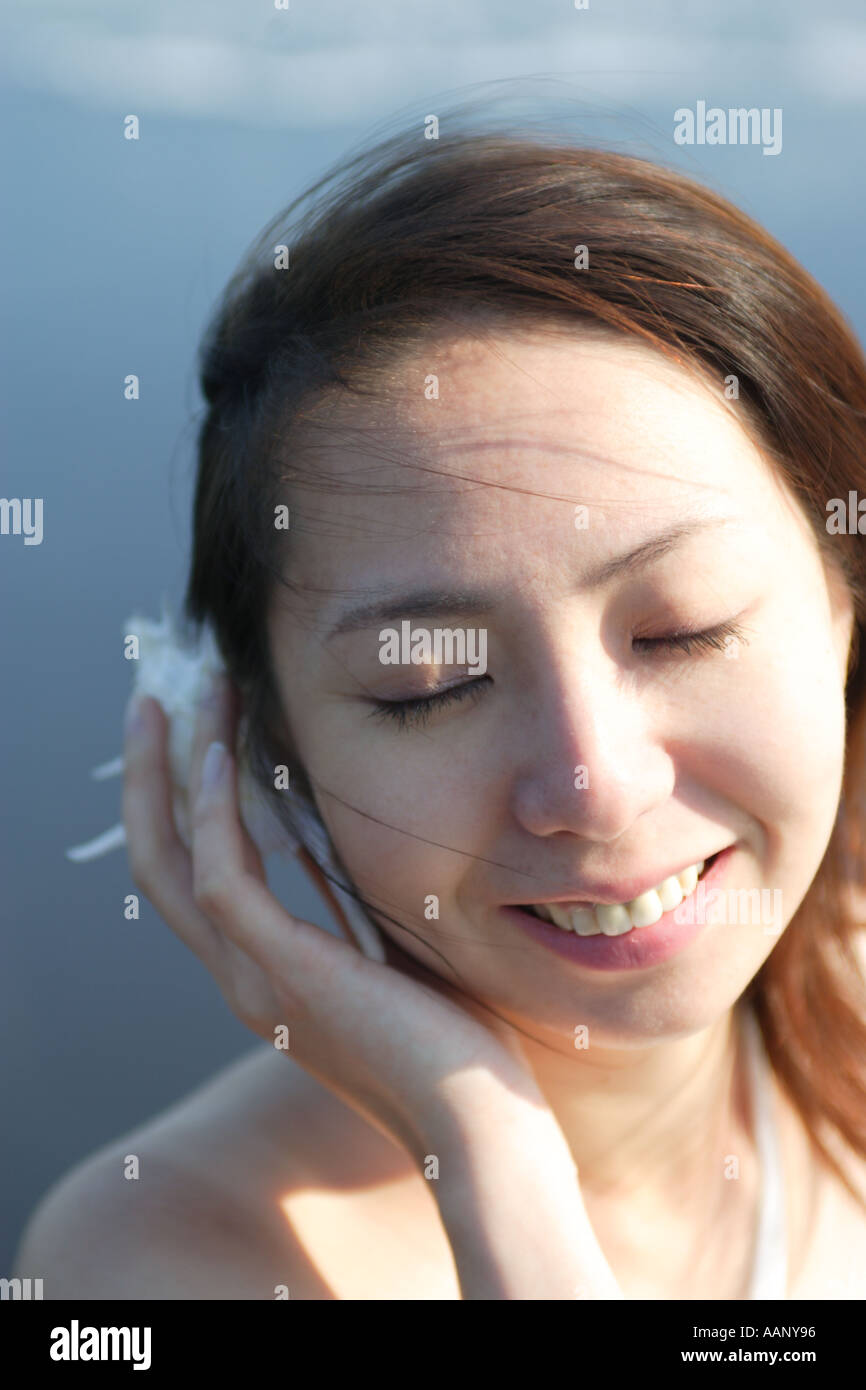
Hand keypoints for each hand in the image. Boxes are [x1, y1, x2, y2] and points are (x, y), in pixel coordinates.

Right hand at [121, 674, 623, 1297]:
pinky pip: (223, 878)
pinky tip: (224, 753)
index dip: (181, 804)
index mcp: (267, 977)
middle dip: (151, 776)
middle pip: (159, 861)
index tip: (199, 731)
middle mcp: (244, 979)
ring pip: (176, 858)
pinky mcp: (285, 974)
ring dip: (177, 771)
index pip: (194, 877)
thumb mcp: (395, 956)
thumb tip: (350, 842)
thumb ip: (357, 907)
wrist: (481, 1126)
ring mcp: (256, 981)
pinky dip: (214, 812)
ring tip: (192, 695)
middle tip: (157, 699)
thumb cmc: (459, 1046)